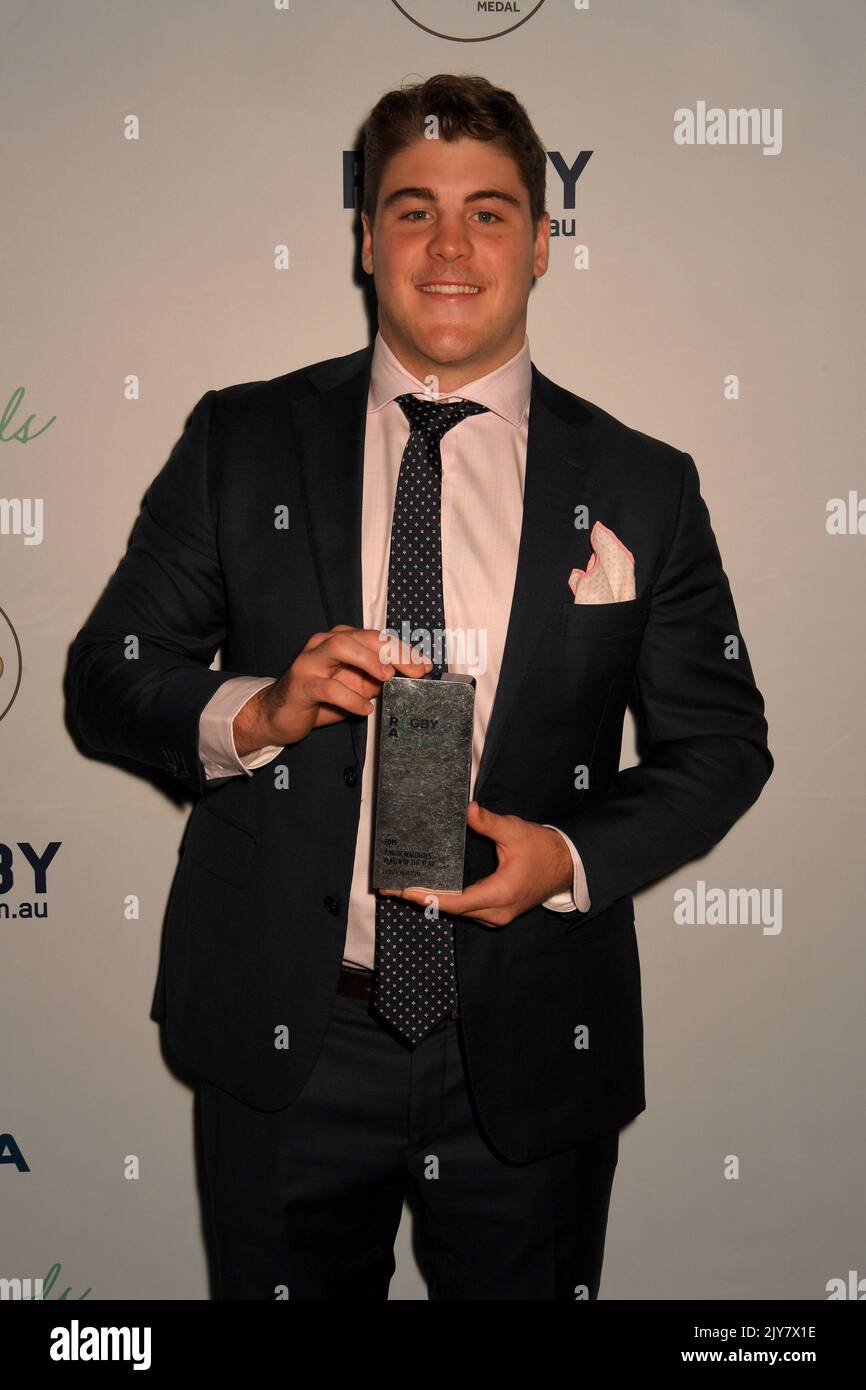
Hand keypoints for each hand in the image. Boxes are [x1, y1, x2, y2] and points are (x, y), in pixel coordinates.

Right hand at [233, 625, 430, 754]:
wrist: (280, 715)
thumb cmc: (321, 698)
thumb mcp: (357, 687)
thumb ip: (379, 679)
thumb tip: (412, 677)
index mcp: (341, 640)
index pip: (377, 637)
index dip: (404, 650)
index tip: (425, 666)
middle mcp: (324, 644)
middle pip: (363, 637)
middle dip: (393, 652)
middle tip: (415, 671)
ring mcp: (310, 661)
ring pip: (341, 646)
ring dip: (369, 660)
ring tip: (387, 678)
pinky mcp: (300, 684)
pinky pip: (327, 686)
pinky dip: (350, 698)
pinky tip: (364, 709)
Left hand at [378, 801, 573, 926]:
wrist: (566, 866)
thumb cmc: (542, 849)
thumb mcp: (514, 831)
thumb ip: (488, 823)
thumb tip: (466, 810)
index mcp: (500, 893)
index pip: (456, 901)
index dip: (428, 897)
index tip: (404, 891)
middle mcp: (496, 912)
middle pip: (452, 910)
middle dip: (422, 899)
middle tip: (392, 887)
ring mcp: (497, 916)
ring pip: (458, 912)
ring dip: (434, 901)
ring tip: (405, 888)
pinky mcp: (497, 913)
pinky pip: (467, 911)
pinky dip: (448, 901)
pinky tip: (432, 890)